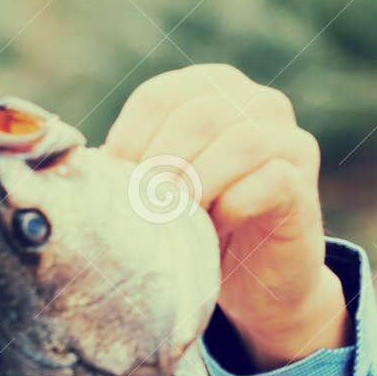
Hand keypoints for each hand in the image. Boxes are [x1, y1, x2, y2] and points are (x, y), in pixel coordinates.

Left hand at [102, 63, 350, 371]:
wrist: (253, 284)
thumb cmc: (194, 233)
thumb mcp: (152, 196)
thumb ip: (125, 172)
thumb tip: (74, 173)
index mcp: (208, 90)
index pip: (159, 98)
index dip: (130, 144)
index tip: (116, 191)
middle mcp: (254, 101)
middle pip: (198, 116)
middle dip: (160, 169)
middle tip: (144, 213)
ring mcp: (286, 136)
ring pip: (239, 143)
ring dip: (197, 187)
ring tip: (176, 223)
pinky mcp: (302, 178)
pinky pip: (268, 180)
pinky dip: (232, 207)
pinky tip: (215, 231)